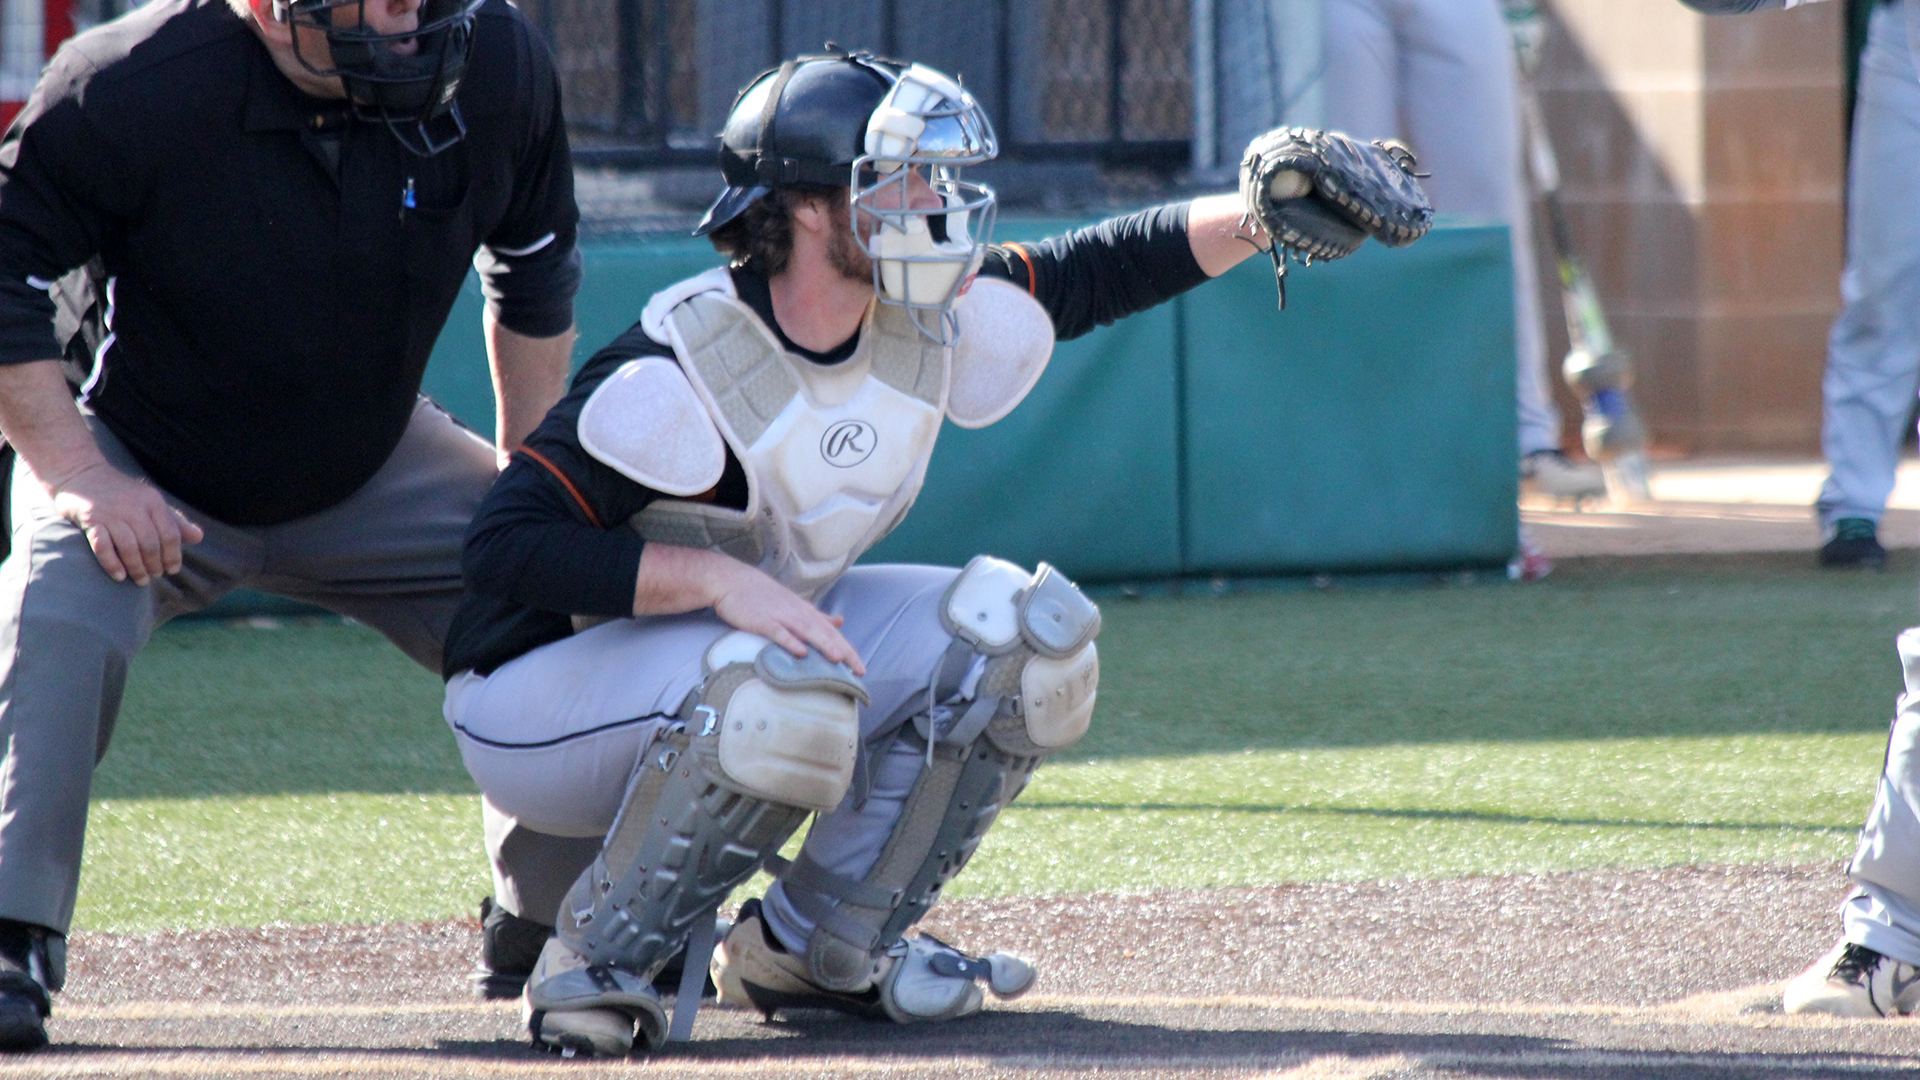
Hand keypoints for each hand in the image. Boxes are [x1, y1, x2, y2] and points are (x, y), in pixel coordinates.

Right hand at [49, 462, 203, 584]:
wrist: (80, 473)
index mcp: (153, 501)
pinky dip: (112, 563)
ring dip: (137, 568)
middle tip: (155, 576)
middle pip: (150, 543)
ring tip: (141, 580)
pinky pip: (102, 545)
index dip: (174, 555)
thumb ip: (174, 521)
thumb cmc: (122, 494)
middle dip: (155, 564)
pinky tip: (120, 576)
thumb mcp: (151, 502)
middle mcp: (133, 506)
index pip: (170, 534)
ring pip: (128, 547)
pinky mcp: (90, 519)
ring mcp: (110, 512)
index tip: (172, 570)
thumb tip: (199, 537)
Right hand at [707, 561, 865, 676]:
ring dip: (823, 644)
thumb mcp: (795, 603)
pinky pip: (778, 632)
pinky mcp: (762, 620)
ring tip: (839, 659)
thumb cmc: (763, 595)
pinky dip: (790, 641)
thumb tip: (840, 621)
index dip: (848, 650)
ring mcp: (780, 616)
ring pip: (806, 631)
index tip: (861, 668)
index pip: (832, 632)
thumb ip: (817, 615)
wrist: (732, 581)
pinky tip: (801, 652)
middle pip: (825, 633)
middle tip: (860, 670)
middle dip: (844, 651)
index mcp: (806, 611)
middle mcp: (797, 613)